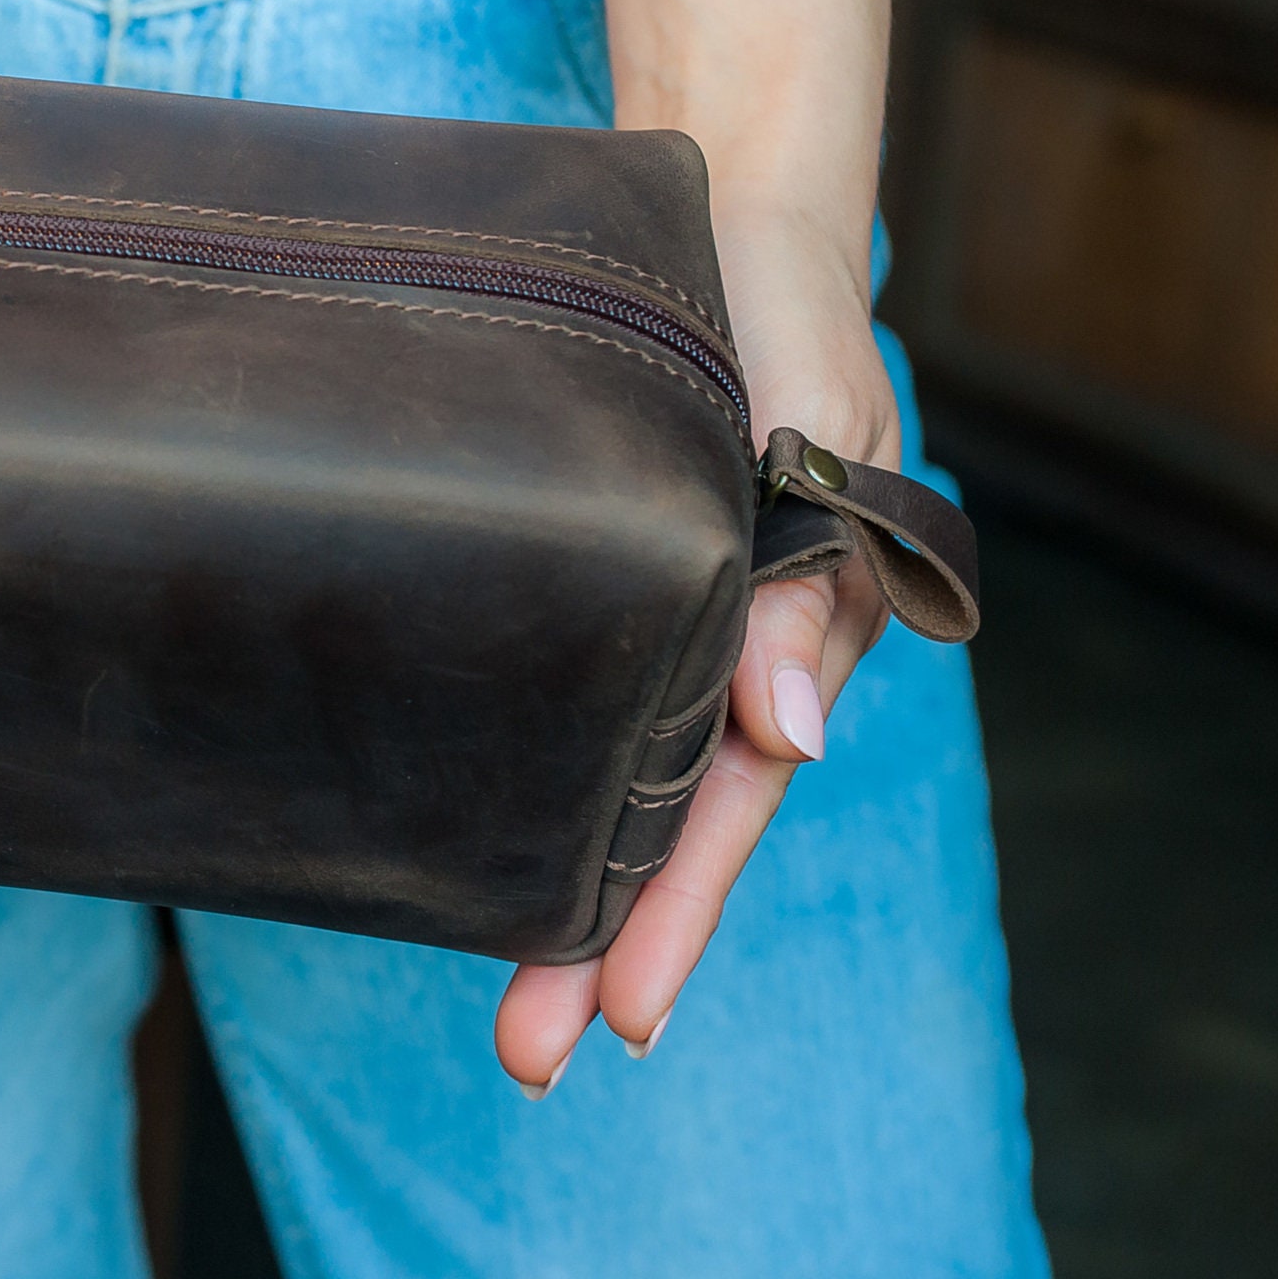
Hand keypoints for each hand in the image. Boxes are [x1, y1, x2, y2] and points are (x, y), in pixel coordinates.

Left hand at [491, 207, 894, 1089]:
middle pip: (665, 820)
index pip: (730, 794)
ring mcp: (661, 617)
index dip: (675, 905)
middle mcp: (726, 642)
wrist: (719, 222)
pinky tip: (468, 835)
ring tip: (506, 1004)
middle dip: (605, 942)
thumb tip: (783, 739)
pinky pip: (570, 692)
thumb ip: (795, 571)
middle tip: (534, 1055)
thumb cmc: (775, 310)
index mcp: (794, 621)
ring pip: (613, 776)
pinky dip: (533, 771)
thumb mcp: (809, 416)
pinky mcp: (594, 575)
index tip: (624, 1012)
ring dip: (561, 884)